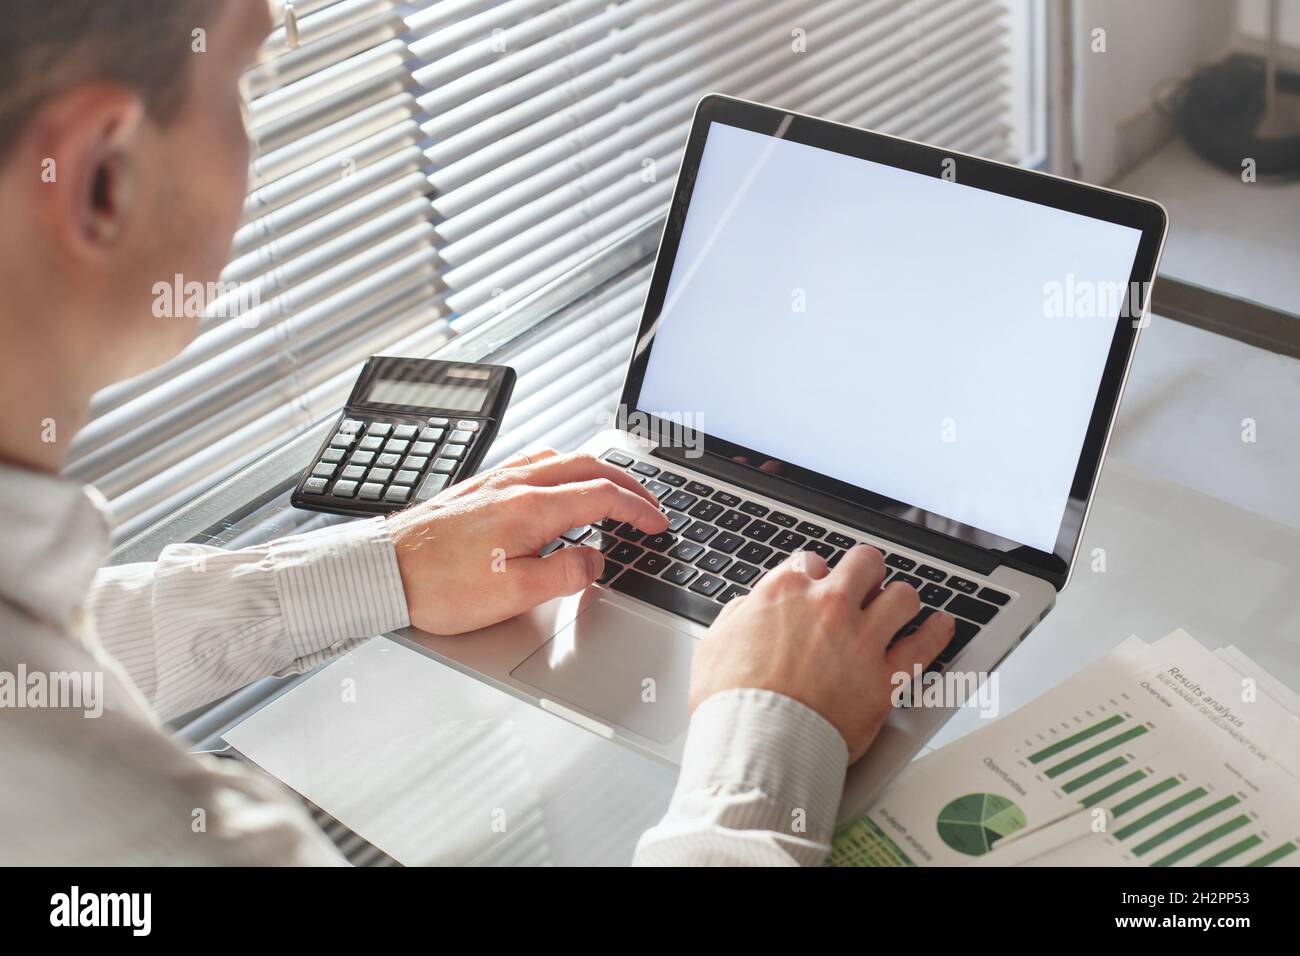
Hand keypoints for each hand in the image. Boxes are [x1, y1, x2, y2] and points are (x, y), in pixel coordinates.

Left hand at [386, 449, 667, 634]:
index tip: (658, 524)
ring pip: (562, 460)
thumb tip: (595, 561)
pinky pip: (534, 463)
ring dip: (597, 472)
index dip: (639, 510)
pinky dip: (564, 469)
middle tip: (649, 503)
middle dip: (628, 484)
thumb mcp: (515, 593)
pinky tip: (558, 483)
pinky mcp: (478, 488)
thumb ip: (566, 574)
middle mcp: (516, 484)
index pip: (603, 497)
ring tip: (614, 490)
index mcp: (533, 507)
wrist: (382, 570)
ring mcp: (495, 481)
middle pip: (589, 467)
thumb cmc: (439, 585)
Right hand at [689, 546, 954, 761]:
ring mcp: (861, 639)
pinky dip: (938, 632)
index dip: (816, 576)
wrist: (756, 745)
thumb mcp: (714, 644)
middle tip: (865, 587)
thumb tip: (748, 608)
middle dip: (865, 573)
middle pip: (865, 563)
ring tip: (899, 609)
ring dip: (900, 601)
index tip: (818, 588)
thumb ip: (738, 616)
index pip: (811, 562)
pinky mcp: (885, 677)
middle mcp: (828, 606)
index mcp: (785, 593)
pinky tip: (941, 626)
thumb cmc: (731, 702)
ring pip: (902, 596)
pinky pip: (927, 644)